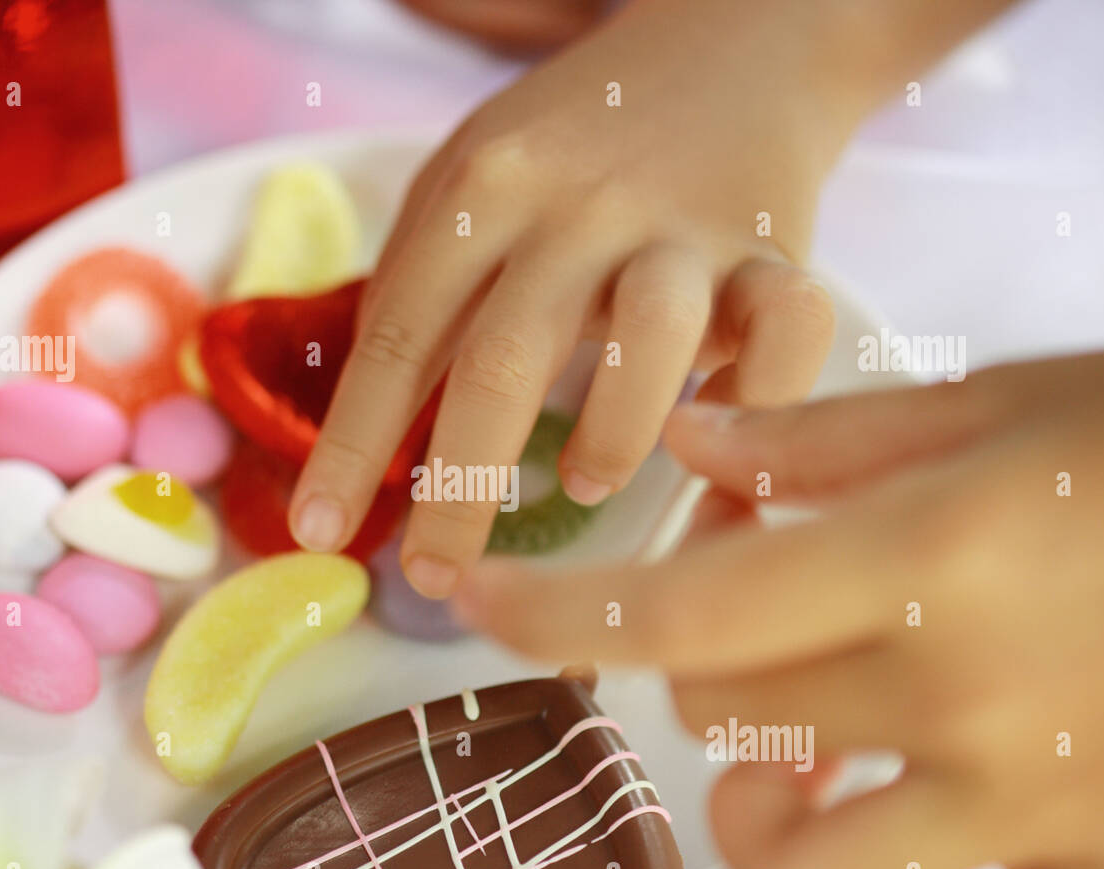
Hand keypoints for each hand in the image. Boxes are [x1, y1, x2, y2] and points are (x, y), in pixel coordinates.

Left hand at [289, 0, 860, 595]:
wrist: (732, 43)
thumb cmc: (582, 136)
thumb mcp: (475, 172)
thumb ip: (425, 278)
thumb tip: (375, 424)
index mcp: (485, 187)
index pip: (399, 336)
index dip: (353, 445)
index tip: (319, 531)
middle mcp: (579, 205)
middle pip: (501, 363)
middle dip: (456, 493)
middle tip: (433, 581)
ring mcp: (682, 226)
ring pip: (646, 345)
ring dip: (608, 440)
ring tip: (579, 487)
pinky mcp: (778, 248)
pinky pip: (784, 334)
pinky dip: (758, 401)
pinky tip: (720, 433)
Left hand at [453, 352, 1103, 868]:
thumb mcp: (1000, 400)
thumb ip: (828, 433)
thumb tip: (691, 440)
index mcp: (919, 565)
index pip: (672, 614)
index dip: (552, 616)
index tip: (468, 601)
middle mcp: (959, 702)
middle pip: (726, 718)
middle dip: (701, 664)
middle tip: (753, 611)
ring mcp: (1036, 807)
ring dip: (768, 819)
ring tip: (798, 764)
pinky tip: (936, 859)